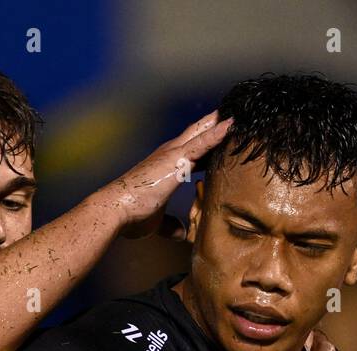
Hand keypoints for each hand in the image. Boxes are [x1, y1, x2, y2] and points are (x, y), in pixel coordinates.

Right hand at [92, 112, 231, 238]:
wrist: (117, 210)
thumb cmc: (132, 215)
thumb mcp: (157, 221)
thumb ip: (171, 224)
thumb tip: (182, 232)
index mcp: (167, 166)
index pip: (193, 151)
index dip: (208, 144)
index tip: (224, 137)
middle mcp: (170, 154)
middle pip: (198, 133)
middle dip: (214, 123)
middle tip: (234, 114)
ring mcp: (173, 154)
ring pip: (202, 132)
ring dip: (220, 122)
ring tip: (239, 112)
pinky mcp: (177, 159)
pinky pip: (202, 143)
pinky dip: (218, 133)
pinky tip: (232, 124)